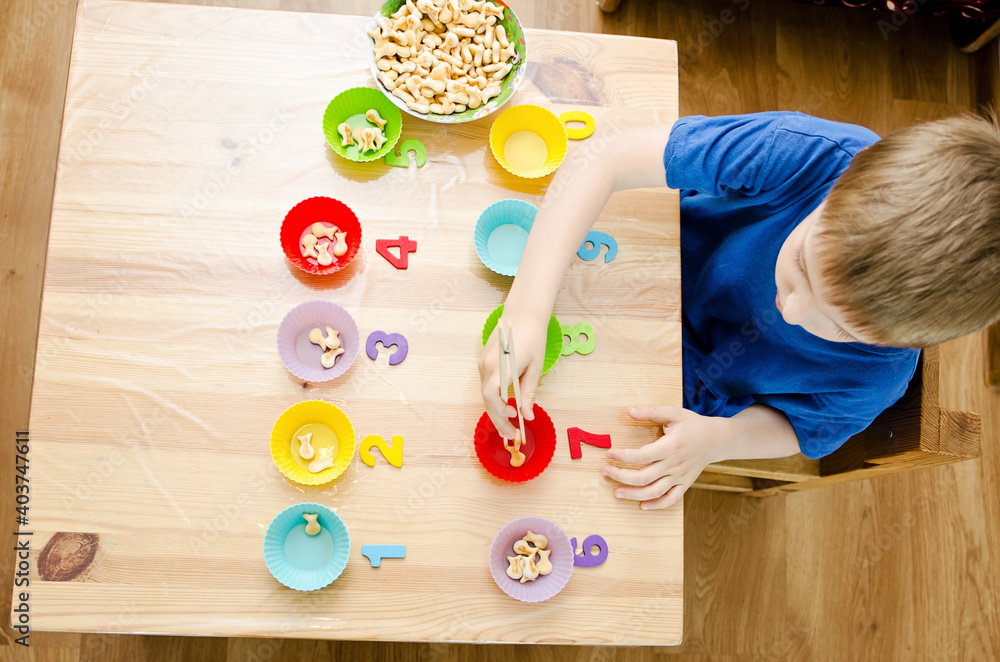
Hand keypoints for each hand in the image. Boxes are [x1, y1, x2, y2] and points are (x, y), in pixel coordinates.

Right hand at [478, 310, 547, 437]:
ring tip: (508, 427)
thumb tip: (528, 415)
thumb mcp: (535, 366)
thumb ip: (529, 392)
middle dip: (498, 419)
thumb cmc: (533, 337)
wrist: (523, 313)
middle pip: (487, 399)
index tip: (514, 418)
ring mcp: (483, 364)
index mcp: (501, 365)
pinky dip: (494, 400)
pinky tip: (505, 408)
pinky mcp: (484, 363)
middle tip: (511, 434)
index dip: (500, 411)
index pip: (492, 395)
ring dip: (495, 411)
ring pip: (485, 394)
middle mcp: (486, 365)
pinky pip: (486, 386)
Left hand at [603, 406, 728, 509]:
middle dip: (621, 476)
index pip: (642, 455)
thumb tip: (629, 410)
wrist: (717, 439)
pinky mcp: (685, 484)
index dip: (623, 457)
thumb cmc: (692, 424)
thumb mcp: (673, 412)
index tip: (609, 454)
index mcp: (671, 447)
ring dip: (633, 494)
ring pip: (654, 492)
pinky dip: (656, 505)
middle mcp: (675, 465)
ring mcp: (680, 477)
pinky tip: (642, 505)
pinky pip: (671, 500)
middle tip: (605, 472)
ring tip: (616, 492)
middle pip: (644, 477)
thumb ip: (651, 412)